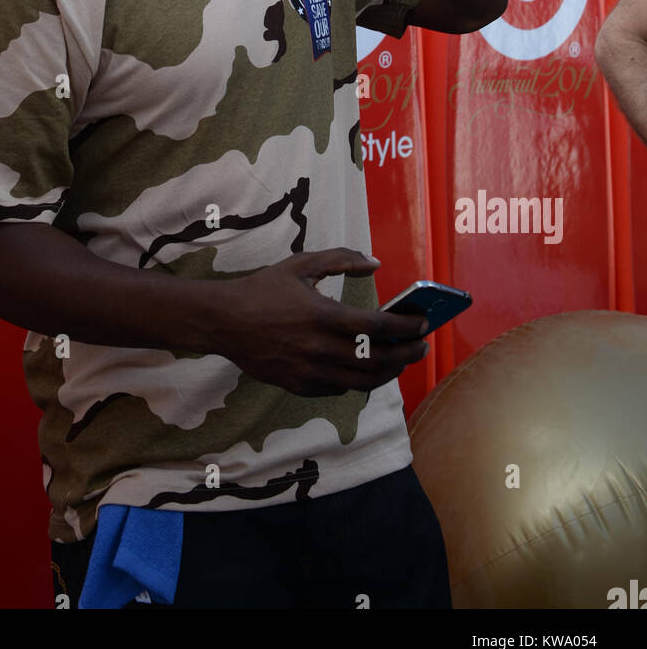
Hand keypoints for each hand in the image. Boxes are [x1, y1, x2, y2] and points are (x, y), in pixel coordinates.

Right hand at [215, 246, 428, 396]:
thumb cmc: (264, 289)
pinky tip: (367, 369)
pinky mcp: (300, 386)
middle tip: (422, 346)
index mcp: (324, 315)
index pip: (378, 327)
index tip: (423, 323)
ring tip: (401, 360)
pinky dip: (360, 381)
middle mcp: (320, 348)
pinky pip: (340, 389)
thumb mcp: (301, 264)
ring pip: (364, 381)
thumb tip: (375, 264)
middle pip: (378, 359)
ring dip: (390, 372)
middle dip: (408, 353)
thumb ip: (341, 259)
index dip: (406, 327)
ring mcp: (310, 372)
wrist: (224, 321)